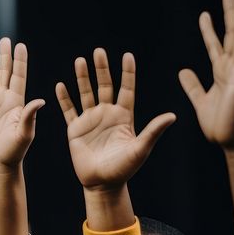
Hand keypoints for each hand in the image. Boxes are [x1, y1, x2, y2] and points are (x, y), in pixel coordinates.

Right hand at [0, 39, 45, 169]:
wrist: (0, 160)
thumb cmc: (16, 149)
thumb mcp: (25, 133)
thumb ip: (30, 116)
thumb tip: (40, 101)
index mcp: (18, 101)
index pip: (18, 76)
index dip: (19, 61)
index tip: (20, 45)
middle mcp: (6, 97)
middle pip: (4, 71)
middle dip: (4, 55)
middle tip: (4, 39)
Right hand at [56, 49, 174, 190]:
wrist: (102, 183)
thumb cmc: (124, 168)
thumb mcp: (141, 148)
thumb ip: (153, 130)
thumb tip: (172, 115)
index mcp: (124, 116)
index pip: (126, 89)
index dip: (127, 73)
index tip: (127, 55)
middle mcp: (107, 115)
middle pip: (104, 86)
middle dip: (101, 69)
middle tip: (98, 51)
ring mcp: (90, 120)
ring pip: (86, 93)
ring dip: (83, 78)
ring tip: (80, 60)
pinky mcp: (75, 129)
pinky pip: (69, 110)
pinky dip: (64, 98)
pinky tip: (61, 85)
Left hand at [179, 0, 233, 149]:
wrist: (231, 142)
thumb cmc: (220, 126)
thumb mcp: (202, 101)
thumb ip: (193, 86)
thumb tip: (183, 70)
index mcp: (222, 73)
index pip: (215, 45)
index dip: (209, 30)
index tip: (204, 15)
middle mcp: (233, 69)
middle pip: (232, 35)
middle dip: (230, 15)